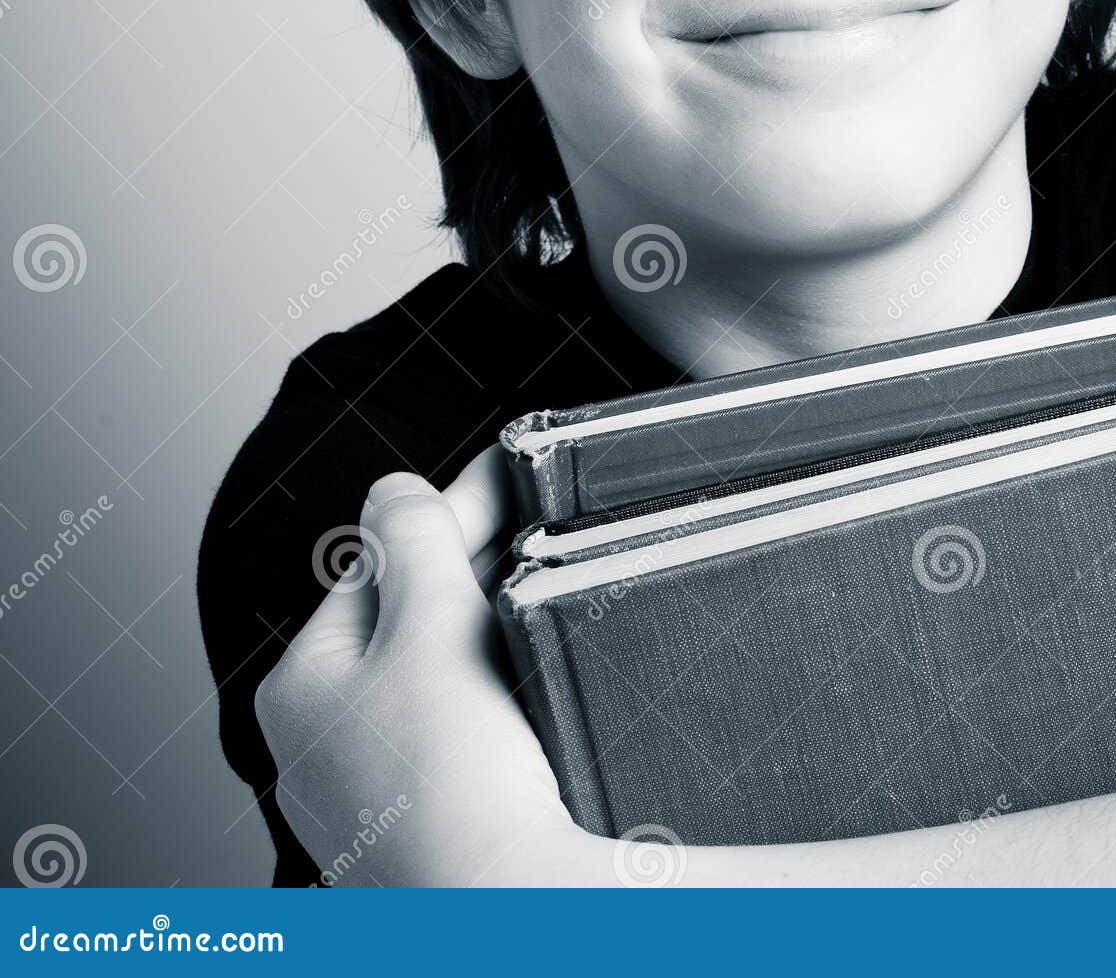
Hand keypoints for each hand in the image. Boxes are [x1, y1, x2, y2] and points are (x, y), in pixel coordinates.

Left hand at [253, 446, 609, 886]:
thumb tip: (395, 487)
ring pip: (438, 679)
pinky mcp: (429, 826)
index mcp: (301, 687)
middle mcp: (322, 746)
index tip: (506, 479)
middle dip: (470, 576)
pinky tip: (534, 690)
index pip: (376, 566)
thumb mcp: (430, 625)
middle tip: (536, 532)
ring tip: (539, 603)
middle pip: (405, 621)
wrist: (502, 912)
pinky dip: (497, 701)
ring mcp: (373, 795)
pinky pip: (462, 736)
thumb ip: (416, 537)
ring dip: (488, 636)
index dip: (448, 517)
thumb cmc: (449, 787)